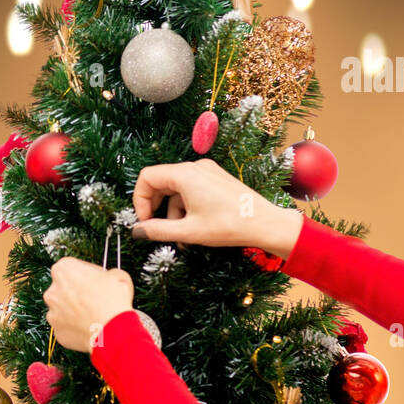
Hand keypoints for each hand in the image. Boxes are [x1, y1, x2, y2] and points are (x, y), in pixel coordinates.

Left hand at [43, 257, 134, 352]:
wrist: (113, 331)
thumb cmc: (114, 301)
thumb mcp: (118, 275)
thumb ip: (106, 274)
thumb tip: (108, 278)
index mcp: (63, 269)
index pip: (72, 267)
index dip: (86, 273)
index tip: (95, 279)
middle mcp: (52, 290)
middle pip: (63, 289)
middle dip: (77, 292)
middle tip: (94, 298)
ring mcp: (53, 313)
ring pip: (63, 309)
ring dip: (74, 311)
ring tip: (93, 315)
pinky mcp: (58, 331)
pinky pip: (66, 327)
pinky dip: (76, 327)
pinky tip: (90, 327)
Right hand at [129, 158, 303, 257]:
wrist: (266, 224)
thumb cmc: (229, 225)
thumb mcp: (189, 231)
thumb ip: (158, 230)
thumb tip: (137, 231)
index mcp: (185, 174)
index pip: (147, 177)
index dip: (139, 200)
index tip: (144, 221)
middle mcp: (195, 167)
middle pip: (160, 181)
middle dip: (155, 207)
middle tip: (156, 228)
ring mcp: (207, 172)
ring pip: (176, 188)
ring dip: (172, 212)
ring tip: (180, 236)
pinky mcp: (216, 179)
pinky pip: (191, 189)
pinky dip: (186, 207)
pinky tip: (192, 228)